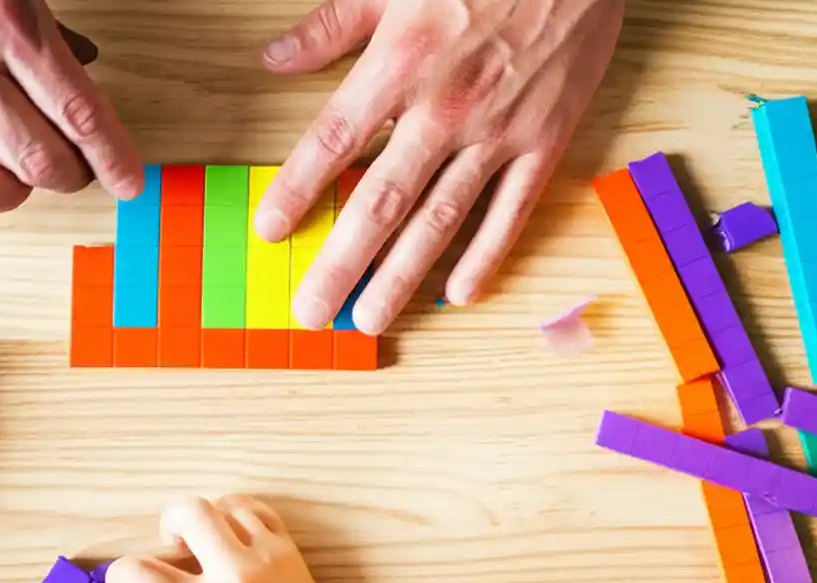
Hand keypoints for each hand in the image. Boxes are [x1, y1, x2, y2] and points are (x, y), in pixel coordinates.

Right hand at [0, 0, 141, 225]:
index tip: (126, 182)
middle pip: (39, 161)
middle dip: (66, 176)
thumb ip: (39, 21)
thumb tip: (83, 61)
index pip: (81, 114)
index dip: (112, 159)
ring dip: (9, 195)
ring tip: (8, 180)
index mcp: (6, 18)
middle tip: (66, 170)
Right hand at [74, 497, 427, 582]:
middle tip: (169, 544)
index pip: (135, 571)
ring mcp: (263, 559)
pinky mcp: (288, 551)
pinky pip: (257, 509)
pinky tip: (231, 537)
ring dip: (205, 518)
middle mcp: (230, 577)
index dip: (119, 576)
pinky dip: (238, 513)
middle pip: (185, 511)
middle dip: (166, 521)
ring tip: (203, 546)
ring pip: (222, 505)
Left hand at [255, 0, 624, 332]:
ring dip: (401, 276)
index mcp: (399, 64)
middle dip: (341, 263)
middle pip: (380, 202)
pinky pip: (512, 210)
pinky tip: (459, 293)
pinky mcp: (546, 139)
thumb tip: (275, 60)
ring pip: (440, 220)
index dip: (298, 190)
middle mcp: (444, 109)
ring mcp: (498, 131)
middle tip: (312, 311)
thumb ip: (332, 25)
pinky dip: (487, 255)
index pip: (332, 141)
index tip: (271, 230)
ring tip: (370, 319)